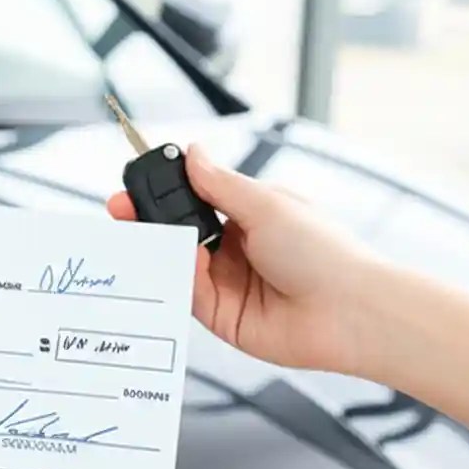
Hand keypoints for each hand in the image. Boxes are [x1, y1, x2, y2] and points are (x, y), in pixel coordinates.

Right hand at [108, 143, 379, 373]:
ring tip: (138, 234)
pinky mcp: (223, 317)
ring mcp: (229, 284)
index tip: (137, 181)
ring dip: (160, 249)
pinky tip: (180, 262)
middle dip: (151, 221)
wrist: (349, 313)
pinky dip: (179, 279)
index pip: (197, 198)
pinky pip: (188, 295)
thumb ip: (219, 184)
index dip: (167, 191)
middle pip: (181, 232)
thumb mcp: (266, 205)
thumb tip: (192, 151)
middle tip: (120, 208)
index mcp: (251, 215)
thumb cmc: (323, 253)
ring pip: (179, 263)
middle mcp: (237, 249)